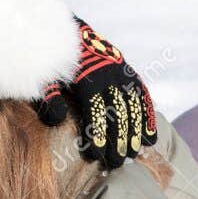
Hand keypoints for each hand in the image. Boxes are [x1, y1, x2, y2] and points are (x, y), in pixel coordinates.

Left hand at [35, 18, 157, 169]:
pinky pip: (143, 99)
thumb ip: (50, 97)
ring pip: (134, 107)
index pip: (95, 111)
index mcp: (88, 77)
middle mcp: (110, 75)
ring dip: (135, 133)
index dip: (97, 134)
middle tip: (115, 163)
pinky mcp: (130, 74)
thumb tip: (56, 121)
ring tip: (132, 155)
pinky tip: (150, 139)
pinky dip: (148, 119)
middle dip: (117, 140)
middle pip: (117, 113)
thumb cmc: (56, 65)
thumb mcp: (47, 78)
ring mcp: (123, 74)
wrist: (73, 35)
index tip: (96, 156)